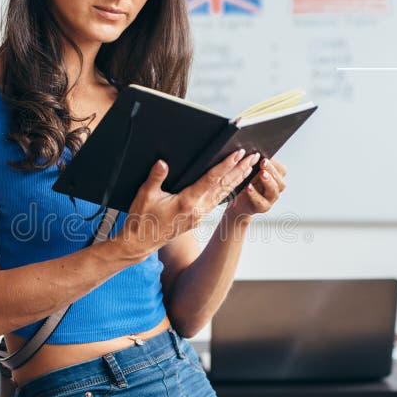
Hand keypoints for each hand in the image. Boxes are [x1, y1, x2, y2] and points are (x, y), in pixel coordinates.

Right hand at [117, 149, 260, 259]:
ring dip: (238, 179)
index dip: (226, 165)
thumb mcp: (145, 195)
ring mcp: (199, 215)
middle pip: (224, 186)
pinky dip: (228, 190)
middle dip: (240, 170)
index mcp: (187, 202)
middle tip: (255, 158)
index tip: (238, 154)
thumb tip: (163, 163)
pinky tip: (234, 184)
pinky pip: (217, 201)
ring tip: (250, 167)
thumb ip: (156, 178)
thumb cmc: (142, 219)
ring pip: (223, 194)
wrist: (140, 243)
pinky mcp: (197, 219)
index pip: (211, 179)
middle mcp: (197, 209)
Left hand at [225, 157, 286, 219]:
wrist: (237, 203)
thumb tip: (254, 152)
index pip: (281, 170)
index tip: (265, 157)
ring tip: (261, 173)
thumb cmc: (245, 184)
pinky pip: (260, 201)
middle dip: (272, 171)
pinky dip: (254, 194)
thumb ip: (255, 163)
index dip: (274, 164)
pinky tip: (248, 187)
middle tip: (263, 162)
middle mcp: (275, 189)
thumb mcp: (251, 172)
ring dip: (268, 181)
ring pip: (274, 191)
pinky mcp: (262, 207)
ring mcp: (270, 199)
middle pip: (280, 181)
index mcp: (275, 178)